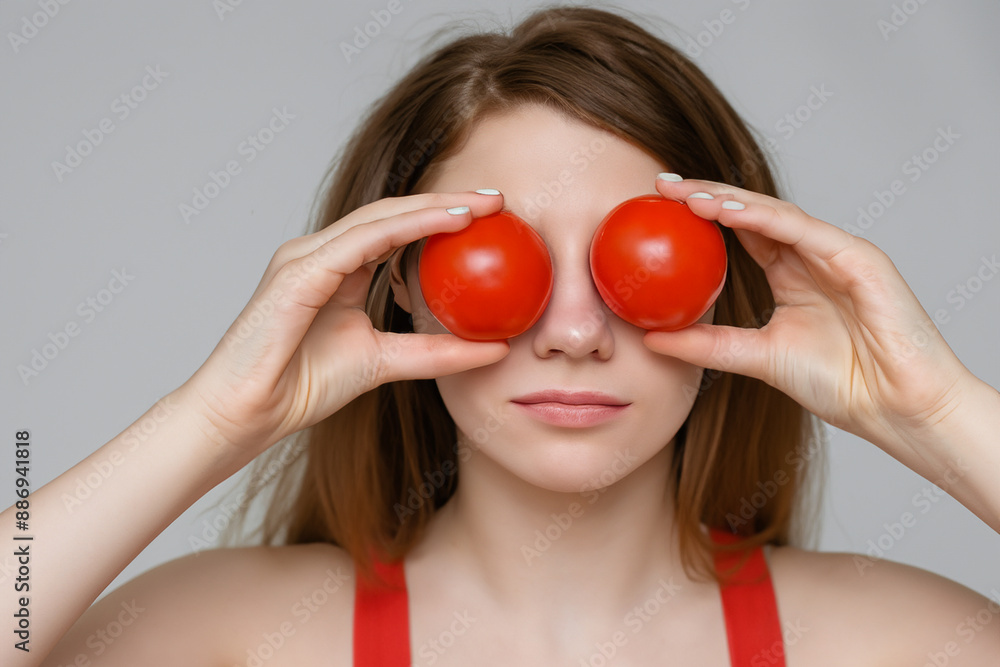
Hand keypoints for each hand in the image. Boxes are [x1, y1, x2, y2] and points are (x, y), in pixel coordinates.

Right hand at [178, 192, 509, 457]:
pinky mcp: (298, 272)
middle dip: (446, 201)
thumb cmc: (302, 386)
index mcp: (336, 268)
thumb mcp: (386, 362)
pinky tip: (445, 222)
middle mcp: (320, 253)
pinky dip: (405, 228)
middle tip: (497, 198)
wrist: (246, 414)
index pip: (396, 231)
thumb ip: (436, 352)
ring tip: (479, 205)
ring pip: (379, 218)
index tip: (490, 216)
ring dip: (432, 207)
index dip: (442, 218)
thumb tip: (497, 348)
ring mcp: (305, 257)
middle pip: (392, 214)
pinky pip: (360, 241)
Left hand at [644, 176, 976, 465]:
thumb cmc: (843, 385)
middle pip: (753, 213)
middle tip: (661, 186)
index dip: (700, 216)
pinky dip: (766, 219)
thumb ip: (708, 345)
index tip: (656, 209)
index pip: (740, 233)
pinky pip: (805, 231)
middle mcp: (812, 256)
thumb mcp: (757, 358)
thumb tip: (652, 340)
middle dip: (706, 195)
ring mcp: (837, 253)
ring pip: (776, 214)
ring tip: (688, 196)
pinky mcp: (859, 258)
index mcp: (792, 274)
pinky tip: (729, 213)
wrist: (897, 409)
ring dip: (730, 201)